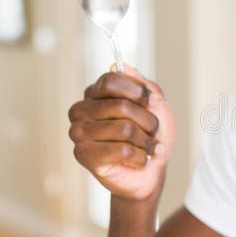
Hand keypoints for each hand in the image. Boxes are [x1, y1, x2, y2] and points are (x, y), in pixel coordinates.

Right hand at [68, 64, 175, 200]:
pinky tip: (138, 160)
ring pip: (124, 129)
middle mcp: (82, 110)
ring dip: (146, 141)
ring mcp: (78, 132)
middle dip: (148, 121)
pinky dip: (139, 157)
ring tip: (146, 148)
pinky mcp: (83, 155)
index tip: (151, 102)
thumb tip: (118, 65)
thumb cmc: (152, 135)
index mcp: (96, 93)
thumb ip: (142, 83)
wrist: (152, 171)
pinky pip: (121, 150)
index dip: (138, 92)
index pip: (111, 80)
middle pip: (121, 106)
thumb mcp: (157, 104)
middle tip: (153, 132)